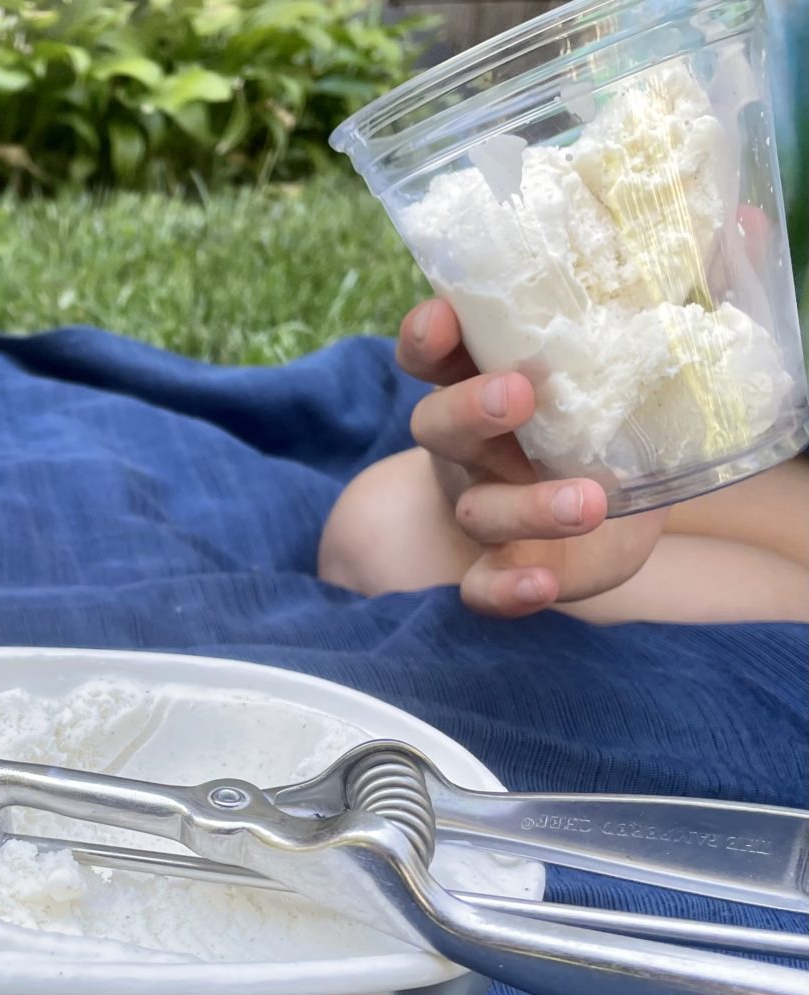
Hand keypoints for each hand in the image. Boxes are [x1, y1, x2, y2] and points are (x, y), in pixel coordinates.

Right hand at [399, 298, 666, 616]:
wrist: (577, 516)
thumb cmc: (595, 419)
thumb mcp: (628, 361)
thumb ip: (675, 298)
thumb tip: (745, 225)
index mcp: (486, 380)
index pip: (434, 350)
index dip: (428, 332)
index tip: (445, 316)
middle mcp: (470, 446)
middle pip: (437, 423)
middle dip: (469, 406)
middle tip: (519, 394)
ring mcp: (480, 508)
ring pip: (475, 508)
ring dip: (523, 505)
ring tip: (589, 501)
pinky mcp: (502, 567)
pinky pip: (479, 587)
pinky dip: (503, 590)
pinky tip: (541, 585)